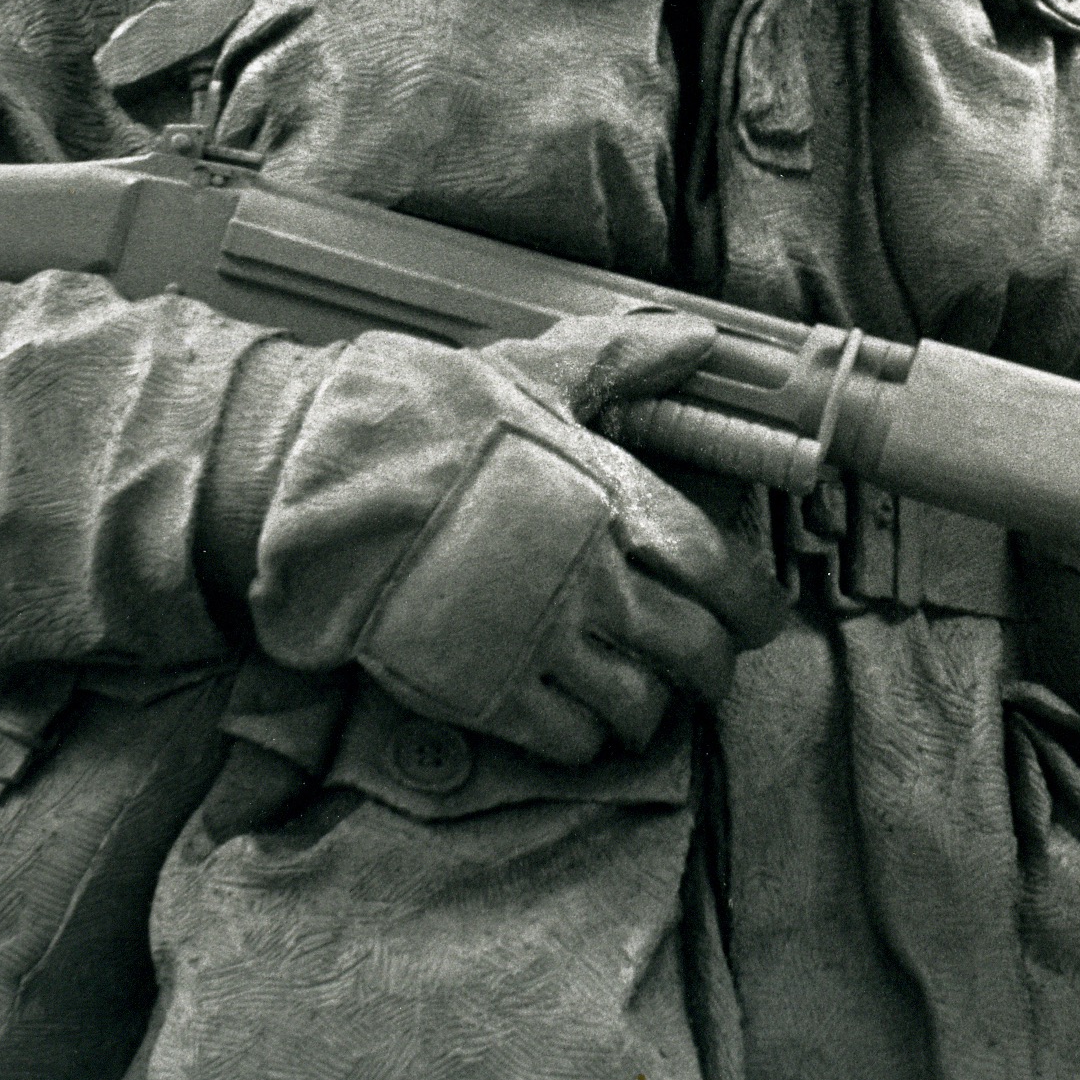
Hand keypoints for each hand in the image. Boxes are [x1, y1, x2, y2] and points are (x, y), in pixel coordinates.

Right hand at [253, 311, 789, 766]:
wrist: (325, 484)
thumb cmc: (430, 421)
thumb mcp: (534, 374)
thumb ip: (622, 360)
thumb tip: (698, 337)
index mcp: (620, 505)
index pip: (724, 574)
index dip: (752, 605)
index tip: (754, 615)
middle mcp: (599, 583)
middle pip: (697, 651)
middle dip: (710, 664)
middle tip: (700, 663)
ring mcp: (545, 643)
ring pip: (641, 706)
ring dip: (649, 706)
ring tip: (635, 694)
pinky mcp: (490, 692)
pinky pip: (571, 741)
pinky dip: (586, 739)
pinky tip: (577, 718)